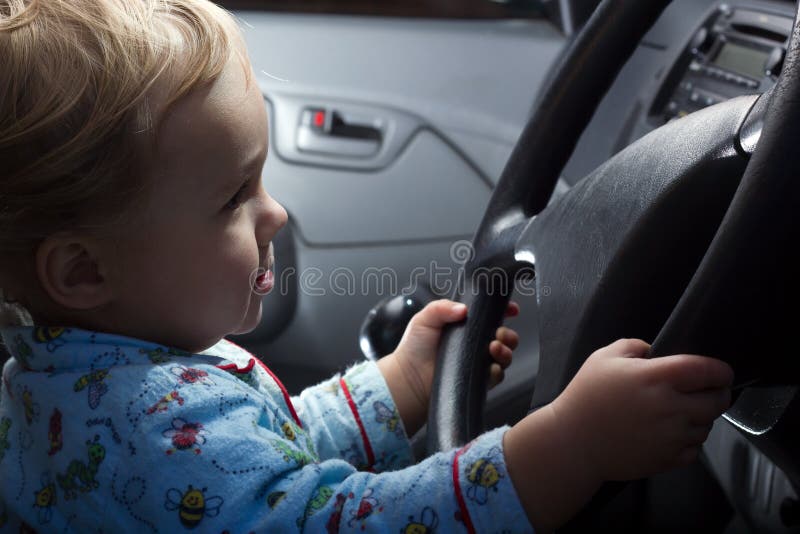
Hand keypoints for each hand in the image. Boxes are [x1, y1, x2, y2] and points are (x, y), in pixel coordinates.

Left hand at [378, 298, 518, 434]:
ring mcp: (479, 362)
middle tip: (498, 333)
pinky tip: (489, 367)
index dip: (505, 310)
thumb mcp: (425, 319)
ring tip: (493, 347)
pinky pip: (497, 376)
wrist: (408, 377)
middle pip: (505, 336)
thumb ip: (442, 307)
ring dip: (506, 350)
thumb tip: (463, 309)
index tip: (511, 309)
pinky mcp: (479, 381)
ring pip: (505, 355)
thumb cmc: (414, 347)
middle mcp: (476, 343)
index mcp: (466, 325)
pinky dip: (497, 371)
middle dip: (508, 333)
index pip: (492, 315)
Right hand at [502, 338, 733, 531]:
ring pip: (708, 425)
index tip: (721, 370)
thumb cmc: (586, 398)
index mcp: (655, 377)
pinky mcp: (668, 459)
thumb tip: (654, 351)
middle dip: (718, 393)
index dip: (721, 369)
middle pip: (717, 401)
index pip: (707, 370)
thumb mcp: (604, 358)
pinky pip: (695, 449)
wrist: (573, 442)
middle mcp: (669, 407)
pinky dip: (689, 440)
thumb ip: (635, 346)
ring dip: (701, 417)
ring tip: (680, 411)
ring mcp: (671, 437)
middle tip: (707, 389)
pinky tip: (670, 432)